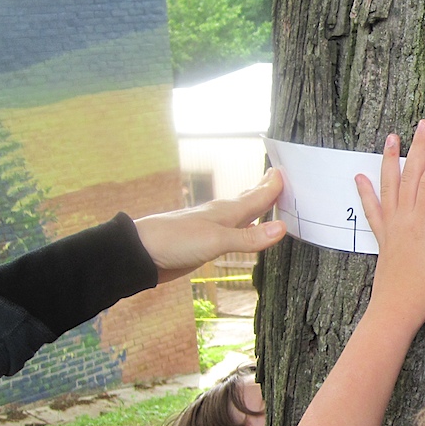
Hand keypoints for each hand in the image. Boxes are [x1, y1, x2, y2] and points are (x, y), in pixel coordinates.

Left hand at [134, 169, 286, 282]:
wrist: (139, 253)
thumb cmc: (175, 241)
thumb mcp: (216, 241)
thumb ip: (249, 238)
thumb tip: (282, 228)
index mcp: (227, 212)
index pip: (257, 196)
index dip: (272, 186)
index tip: (284, 172)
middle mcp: (221, 216)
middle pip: (248, 199)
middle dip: (263, 189)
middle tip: (275, 176)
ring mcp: (212, 228)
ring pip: (239, 213)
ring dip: (253, 205)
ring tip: (262, 199)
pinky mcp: (203, 242)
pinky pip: (231, 230)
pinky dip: (242, 226)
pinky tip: (240, 229)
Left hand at [360, 120, 424, 329]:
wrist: (394, 310)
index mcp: (423, 223)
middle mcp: (403, 219)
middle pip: (410, 174)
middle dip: (418, 147)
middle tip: (423, 124)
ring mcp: (390, 226)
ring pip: (388, 185)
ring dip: (390, 160)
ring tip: (392, 138)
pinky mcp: (382, 236)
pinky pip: (372, 209)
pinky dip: (366, 192)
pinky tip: (360, 178)